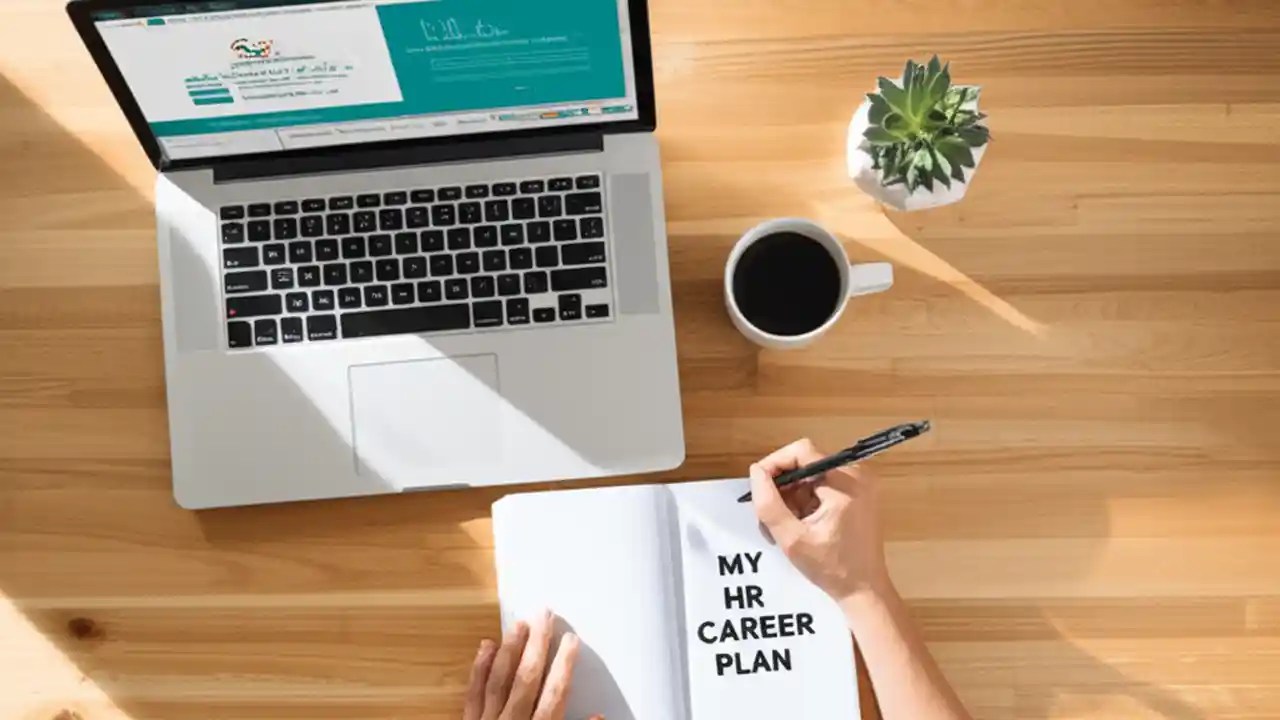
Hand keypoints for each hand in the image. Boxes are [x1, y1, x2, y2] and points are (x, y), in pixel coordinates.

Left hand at [463, 610, 598, 719]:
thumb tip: (599, 716)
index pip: (555, 694)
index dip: (564, 665)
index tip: (571, 640)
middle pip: (527, 678)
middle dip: (538, 645)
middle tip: (544, 616)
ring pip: (500, 680)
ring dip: (511, 650)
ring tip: (520, 624)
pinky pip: (474, 693)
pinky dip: (480, 669)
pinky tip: (487, 646)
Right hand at [749, 438, 890, 603]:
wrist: (865, 590)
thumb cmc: (833, 568)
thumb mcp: (792, 539)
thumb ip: (769, 504)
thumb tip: (756, 472)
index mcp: (846, 481)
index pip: (801, 452)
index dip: (774, 465)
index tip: (759, 488)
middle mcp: (857, 475)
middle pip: (804, 464)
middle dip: (782, 489)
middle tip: (769, 519)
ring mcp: (859, 484)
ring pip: (810, 477)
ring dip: (791, 499)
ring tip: (782, 529)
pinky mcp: (857, 494)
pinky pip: (821, 486)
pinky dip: (805, 503)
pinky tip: (798, 526)